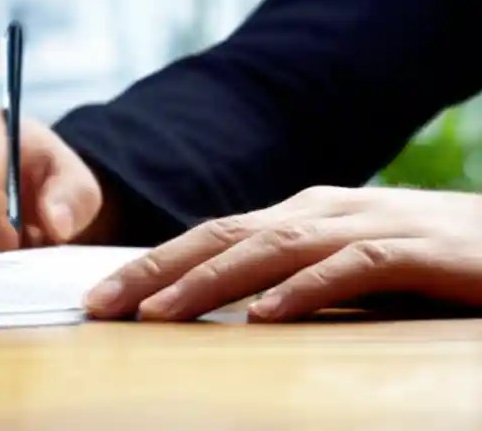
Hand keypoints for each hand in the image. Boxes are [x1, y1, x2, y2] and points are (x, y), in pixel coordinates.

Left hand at [83, 186, 481, 321]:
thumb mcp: (344, 267)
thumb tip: (220, 309)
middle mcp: (324, 211)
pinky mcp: (420, 252)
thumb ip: (287, 278)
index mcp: (301, 215)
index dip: (150, 264)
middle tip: (101, 305)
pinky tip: (267, 314)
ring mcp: (370, 225)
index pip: (209, 236)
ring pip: (273, 247)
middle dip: (156, 271)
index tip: (98, 297)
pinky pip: (354, 267)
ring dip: (211, 281)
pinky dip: (305, 288)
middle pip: (223, 235)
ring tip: (161, 313)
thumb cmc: (428, 263)